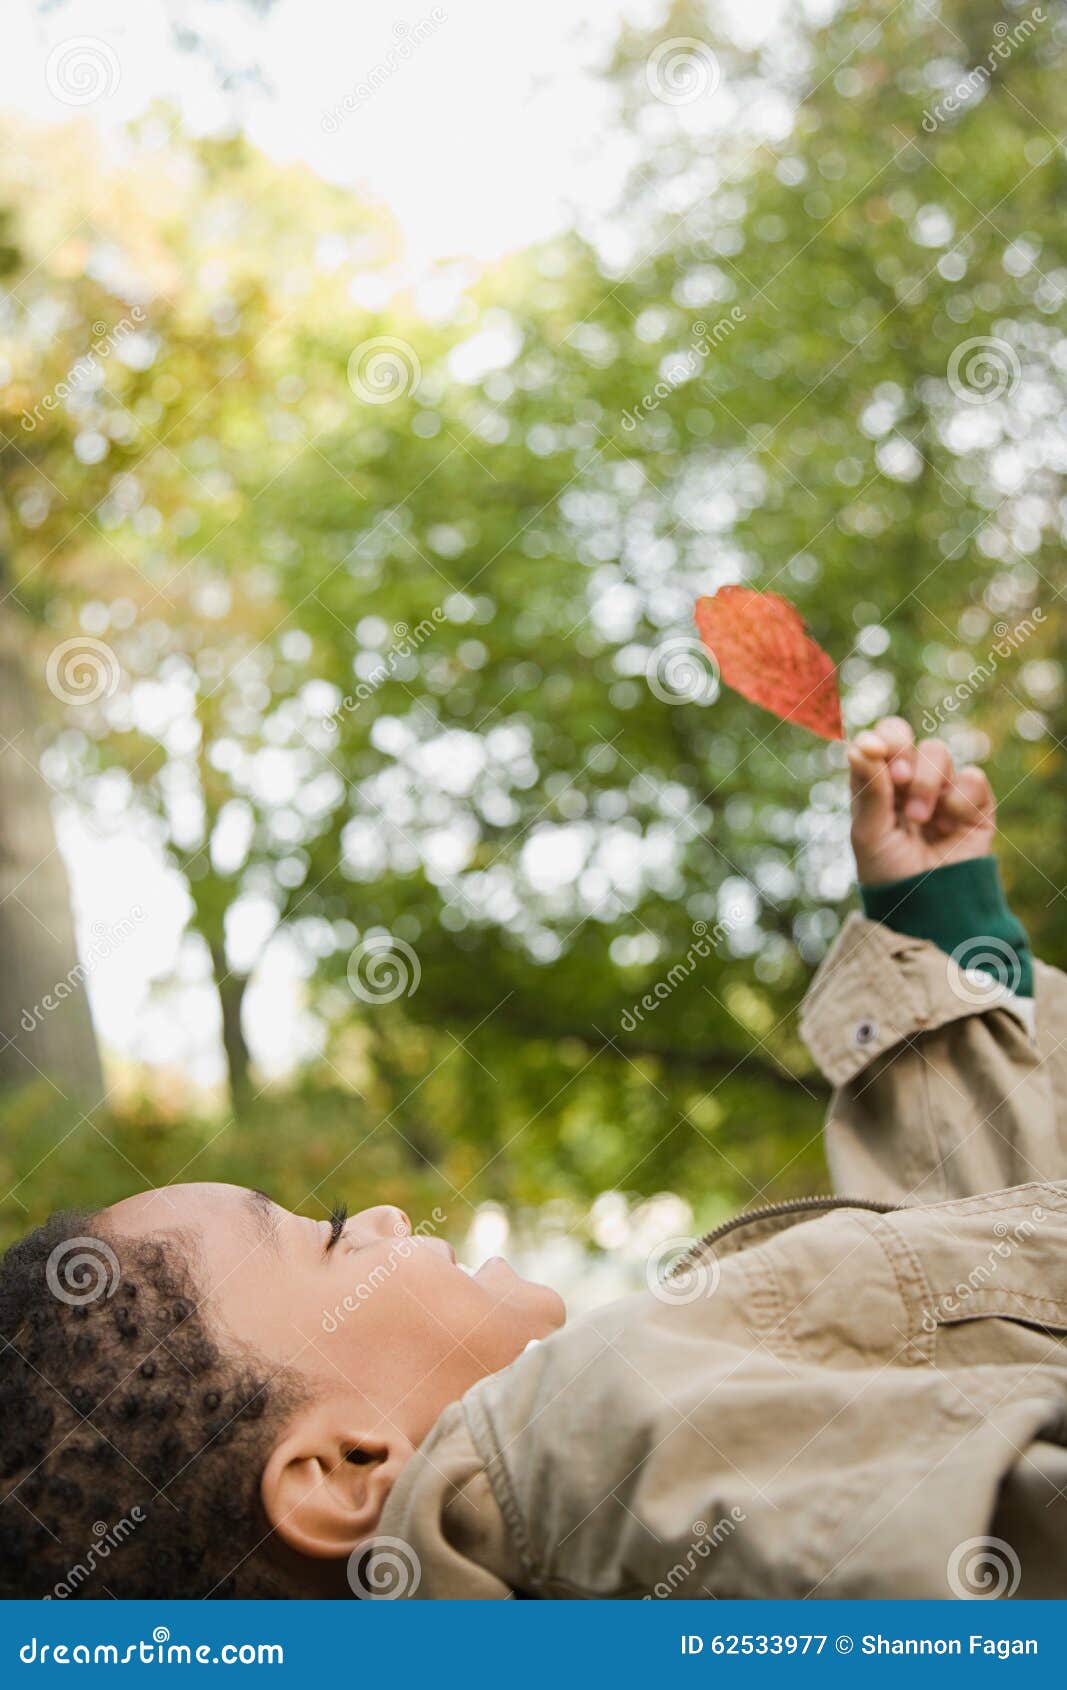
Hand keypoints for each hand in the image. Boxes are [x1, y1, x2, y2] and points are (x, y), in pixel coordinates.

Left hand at [848, 716, 995, 883]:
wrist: (929, 907)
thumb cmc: (889, 873)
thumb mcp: (870, 834)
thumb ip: (869, 791)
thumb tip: (859, 745)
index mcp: (876, 783)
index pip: (877, 741)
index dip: (879, 740)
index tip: (875, 751)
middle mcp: (907, 780)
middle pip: (904, 734)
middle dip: (902, 751)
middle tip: (901, 779)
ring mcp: (941, 789)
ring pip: (938, 752)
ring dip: (927, 784)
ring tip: (919, 820)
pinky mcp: (974, 803)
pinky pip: (972, 777)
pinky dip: (959, 799)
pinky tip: (949, 825)